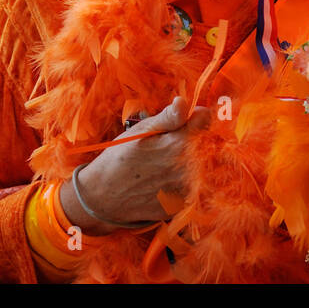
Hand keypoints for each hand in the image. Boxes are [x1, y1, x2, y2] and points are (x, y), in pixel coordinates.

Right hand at [59, 97, 210, 234]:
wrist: (102, 197)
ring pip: (200, 165)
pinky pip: (192, 186)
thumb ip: (168, 117)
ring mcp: (186, 190)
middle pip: (205, 143)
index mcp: (179, 144)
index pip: (205, 119)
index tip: (184, 120)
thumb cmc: (119, 158)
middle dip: (192, 140)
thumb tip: (185, 102)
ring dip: (189, 162)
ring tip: (163, 165)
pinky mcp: (182, 206)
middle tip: (167, 145)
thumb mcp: (140, 131)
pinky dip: (182, 181)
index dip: (194, 116)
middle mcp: (189, 168)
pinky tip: (163, 180)